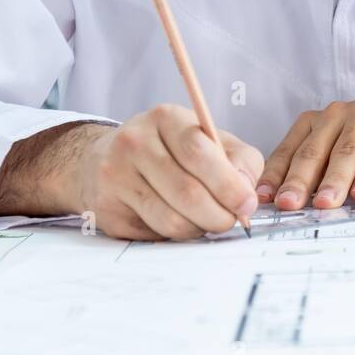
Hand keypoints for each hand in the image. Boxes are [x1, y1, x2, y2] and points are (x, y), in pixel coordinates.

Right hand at [0, 105, 259, 240]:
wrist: (106, 158)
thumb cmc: (172, 150)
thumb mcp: (210, 140)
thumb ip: (240, 161)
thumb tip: (248, 194)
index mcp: (166, 118)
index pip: (199, 153)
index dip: (228, 184)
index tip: (246, 205)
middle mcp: (134, 142)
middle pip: (186, 192)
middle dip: (218, 215)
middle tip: (231, 222)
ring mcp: (115, 176)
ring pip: (170, 220)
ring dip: (198, 228)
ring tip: (205, 221)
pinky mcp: (107, 210)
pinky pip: (153, 234)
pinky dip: (174, 236)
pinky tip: (177, 220)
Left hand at [256, 99, 354, 209]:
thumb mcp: (337, 159)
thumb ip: (315, 175)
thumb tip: (285, 205)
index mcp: (316, 121)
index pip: (290, 150)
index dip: (277, 175)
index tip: (266, 199)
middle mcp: (337, 114)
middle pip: (315, 152)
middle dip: (300, 181)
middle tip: (289, 204)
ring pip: (345, 152)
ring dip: (334, 181)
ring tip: (324, 203)